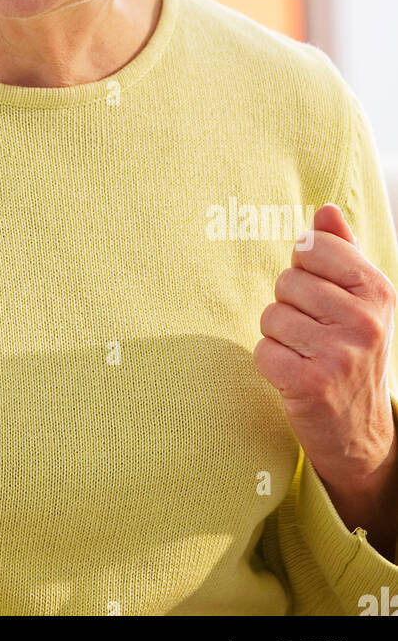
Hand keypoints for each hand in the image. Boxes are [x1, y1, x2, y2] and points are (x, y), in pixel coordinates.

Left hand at [253, 203, 396, 487]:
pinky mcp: (311, 384)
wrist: (359, 430)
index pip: (311, 247)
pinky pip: (262, 350)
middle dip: (290, 305)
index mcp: (377, 290)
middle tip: (313, 333)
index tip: (323, 296)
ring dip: (279, 335)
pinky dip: (270, 362)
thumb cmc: (351, 350)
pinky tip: (294, 375)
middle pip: (287, 281)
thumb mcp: (359, 299)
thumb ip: (342, 251)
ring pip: (271, 315)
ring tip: (306, 354)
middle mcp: (364, 320)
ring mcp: (339, 354)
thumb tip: (325, 210)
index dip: (305, 269)